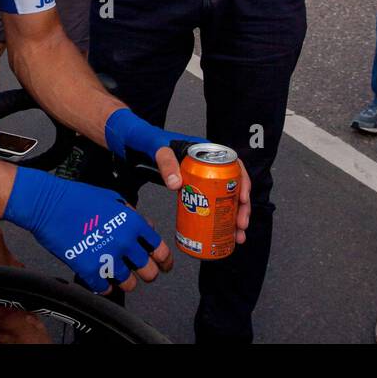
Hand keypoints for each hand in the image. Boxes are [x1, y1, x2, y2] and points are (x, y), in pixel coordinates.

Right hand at [2, 168, 171, 294]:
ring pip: (129, 284)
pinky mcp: (88, 269)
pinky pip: (105, 289)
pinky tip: (100, 279)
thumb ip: (134, 215)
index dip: (164, 261)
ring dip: (124, 281)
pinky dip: (104, 287)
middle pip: (149, 272)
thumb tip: (147, 228)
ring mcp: (107, 257)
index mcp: (133, 223)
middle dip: (147, 274)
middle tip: (140, 272)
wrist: (47, 203)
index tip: (164, 266)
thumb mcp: (114, 198)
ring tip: (116, 273)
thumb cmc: (77, 197)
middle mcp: (124, 241)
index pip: (161, 250)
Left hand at [103, 109, 251, 244]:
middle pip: (233, 187)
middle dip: (241, 208)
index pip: (234, 165)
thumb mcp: (157, 148)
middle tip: (240, 227)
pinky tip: (220, 234)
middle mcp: (208, 164)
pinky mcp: (193, 188)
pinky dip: (218, 219)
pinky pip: (210, 203)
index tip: (244, 200)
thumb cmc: (147, 140)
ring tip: (236, 237)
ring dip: (233, 217)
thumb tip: (177, 185)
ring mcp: (201, 177)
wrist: (132, 144)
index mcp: (206, 151)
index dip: (243, 183)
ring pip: (225, 198)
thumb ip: (166, 162)